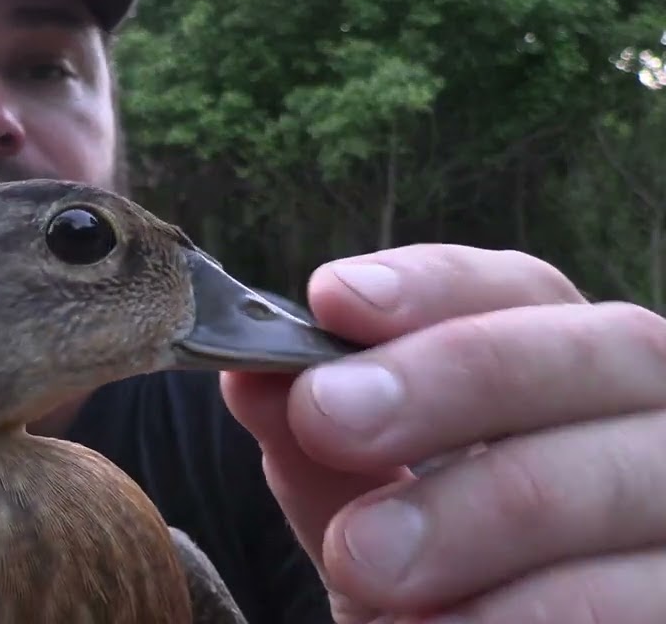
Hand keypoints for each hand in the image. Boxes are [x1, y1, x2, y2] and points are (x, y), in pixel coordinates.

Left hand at [222, 244, 665, 622]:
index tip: (330, 298)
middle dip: (448, 379)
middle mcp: (652, 422)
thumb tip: (249, 375)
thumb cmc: (436, 587)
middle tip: (325, 420)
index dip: (430, 284)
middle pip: (593, 353)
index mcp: (566, 375)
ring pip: (615, 480)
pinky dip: (526, 613)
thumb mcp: (368, 514)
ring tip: (360, 563)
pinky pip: (634, 603)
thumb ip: (321, 453)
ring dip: (471, 515)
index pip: (521, 290)